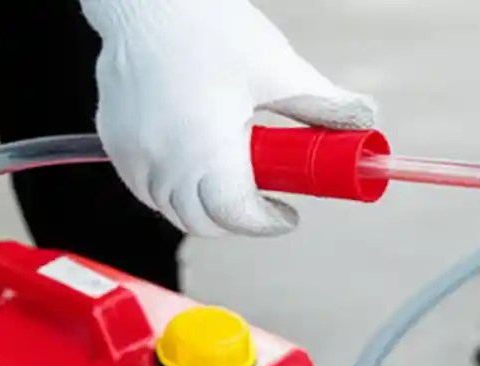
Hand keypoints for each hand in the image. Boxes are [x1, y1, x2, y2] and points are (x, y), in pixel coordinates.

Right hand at [79, 0, 375, 236]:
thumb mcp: (278, 69)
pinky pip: (140, 184)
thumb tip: (366, 120)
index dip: (266, 222)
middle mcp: (162, 159)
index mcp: (205, 150)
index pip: (235, 216)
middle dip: (235, 219)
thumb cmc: (210, 28)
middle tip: (263, 197)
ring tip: (229, 177)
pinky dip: (167, 187)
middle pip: (201, 221)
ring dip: (200, 205)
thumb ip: (324, 103)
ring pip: (167, 207)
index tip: (287, 213)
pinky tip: (191, 162)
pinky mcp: (113, 137)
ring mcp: (131, 151)